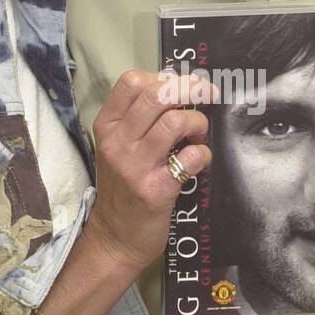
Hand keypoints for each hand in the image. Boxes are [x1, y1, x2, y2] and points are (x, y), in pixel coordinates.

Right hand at [86, 68, 213, 271]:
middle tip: (207, 95)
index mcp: (107, 126)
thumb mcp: (118, 148)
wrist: (115, 238)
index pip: (131, 82)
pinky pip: (190, 158)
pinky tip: (199, 161)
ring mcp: (134, 167)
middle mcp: (117, 142)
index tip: (183, 85)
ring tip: (198, 135)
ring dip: (198, 123)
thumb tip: (180, 89)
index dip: (164, 76)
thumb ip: (140, 120)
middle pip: (158, 95)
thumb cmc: (122, 188)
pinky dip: (203, 154)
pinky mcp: (156, 190)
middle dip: (191, 88)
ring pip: (175, 122)